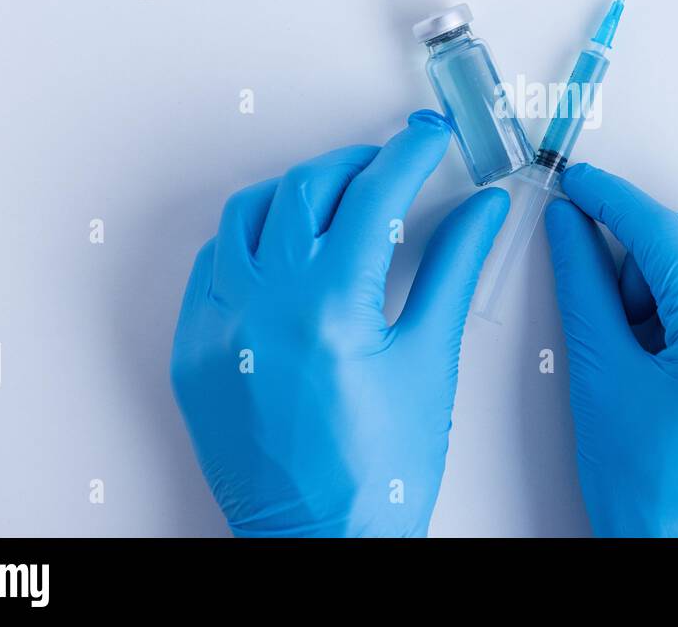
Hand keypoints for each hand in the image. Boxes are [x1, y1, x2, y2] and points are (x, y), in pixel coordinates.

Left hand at [170, 110, 508, 535]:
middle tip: (392, 166)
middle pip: (307, 188)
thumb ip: (453, 268)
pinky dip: (249, 239)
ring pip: (247, 214)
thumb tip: (482, 210)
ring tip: (336, 199)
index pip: (374, 194)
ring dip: (295, 192)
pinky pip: (212, 264)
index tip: (428, 137)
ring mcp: (219, 326)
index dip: (409, 153)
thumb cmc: (381, 470)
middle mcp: (263, 305)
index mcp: (331, 307)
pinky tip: (283, 248)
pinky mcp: (194, 351)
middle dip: (356, 163)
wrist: (320, 541)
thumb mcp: (429, 359)